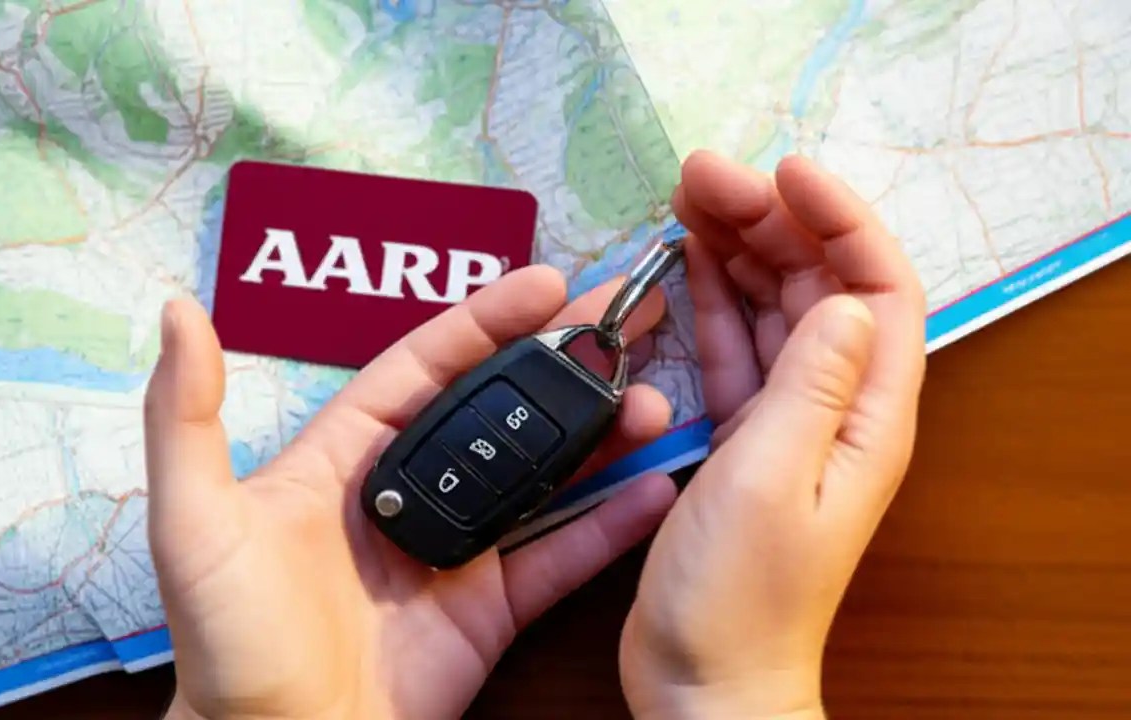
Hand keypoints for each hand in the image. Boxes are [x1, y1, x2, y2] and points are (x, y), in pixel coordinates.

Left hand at [144, 267, 678, 719]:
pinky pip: (560, 558)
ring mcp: (456, 551)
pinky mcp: (490, 612)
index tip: (549, 284)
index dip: (487, 321)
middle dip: (562, 364)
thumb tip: (177, 311)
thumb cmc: (227, 641)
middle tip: (627, 321)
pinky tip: (654, 490)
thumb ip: (185, 417)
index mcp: (346, 455)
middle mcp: (408, 492)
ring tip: (654, 400)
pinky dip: (609, 526)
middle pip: (500, 409)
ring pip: (540, 476)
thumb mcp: (194, 521)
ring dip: (596, 437)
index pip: (427, 366)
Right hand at [619, 152, 927, 718]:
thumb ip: (811, 383)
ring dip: (737, 250)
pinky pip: (734, 350)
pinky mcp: (740, 439)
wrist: (703, 679)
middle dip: (768, 221)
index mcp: (865, 417)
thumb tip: (847, 297)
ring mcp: (786, 422)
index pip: (878, 289)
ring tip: (688, 200)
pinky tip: (688, 265)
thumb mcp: (772, 477)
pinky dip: (712, 302)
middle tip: (701, 175)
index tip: (782, 173)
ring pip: (772, 310)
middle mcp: (835, 409)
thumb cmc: (739, 597)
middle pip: (818, 287)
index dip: (839, 221)